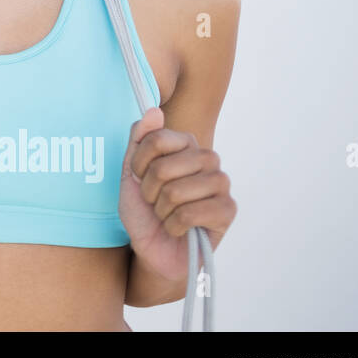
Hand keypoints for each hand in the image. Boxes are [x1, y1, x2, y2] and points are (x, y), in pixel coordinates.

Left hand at [118, 106, 235, 281]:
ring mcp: (221, 184)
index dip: (138, 163)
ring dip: (161, 210)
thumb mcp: (129, 172)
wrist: (153, 248)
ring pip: (176, 192)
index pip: (156, 139)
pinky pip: (190, 214)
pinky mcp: (228, 210)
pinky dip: (174, 225)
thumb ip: (138, 139)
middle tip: (155, 201)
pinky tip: (179, 228)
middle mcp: (207, 159)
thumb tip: (154, 110)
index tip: (138, 177)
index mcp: (186, 145)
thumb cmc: (144, 210)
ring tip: (167, 214)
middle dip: (149, 191)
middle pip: (164, 167)